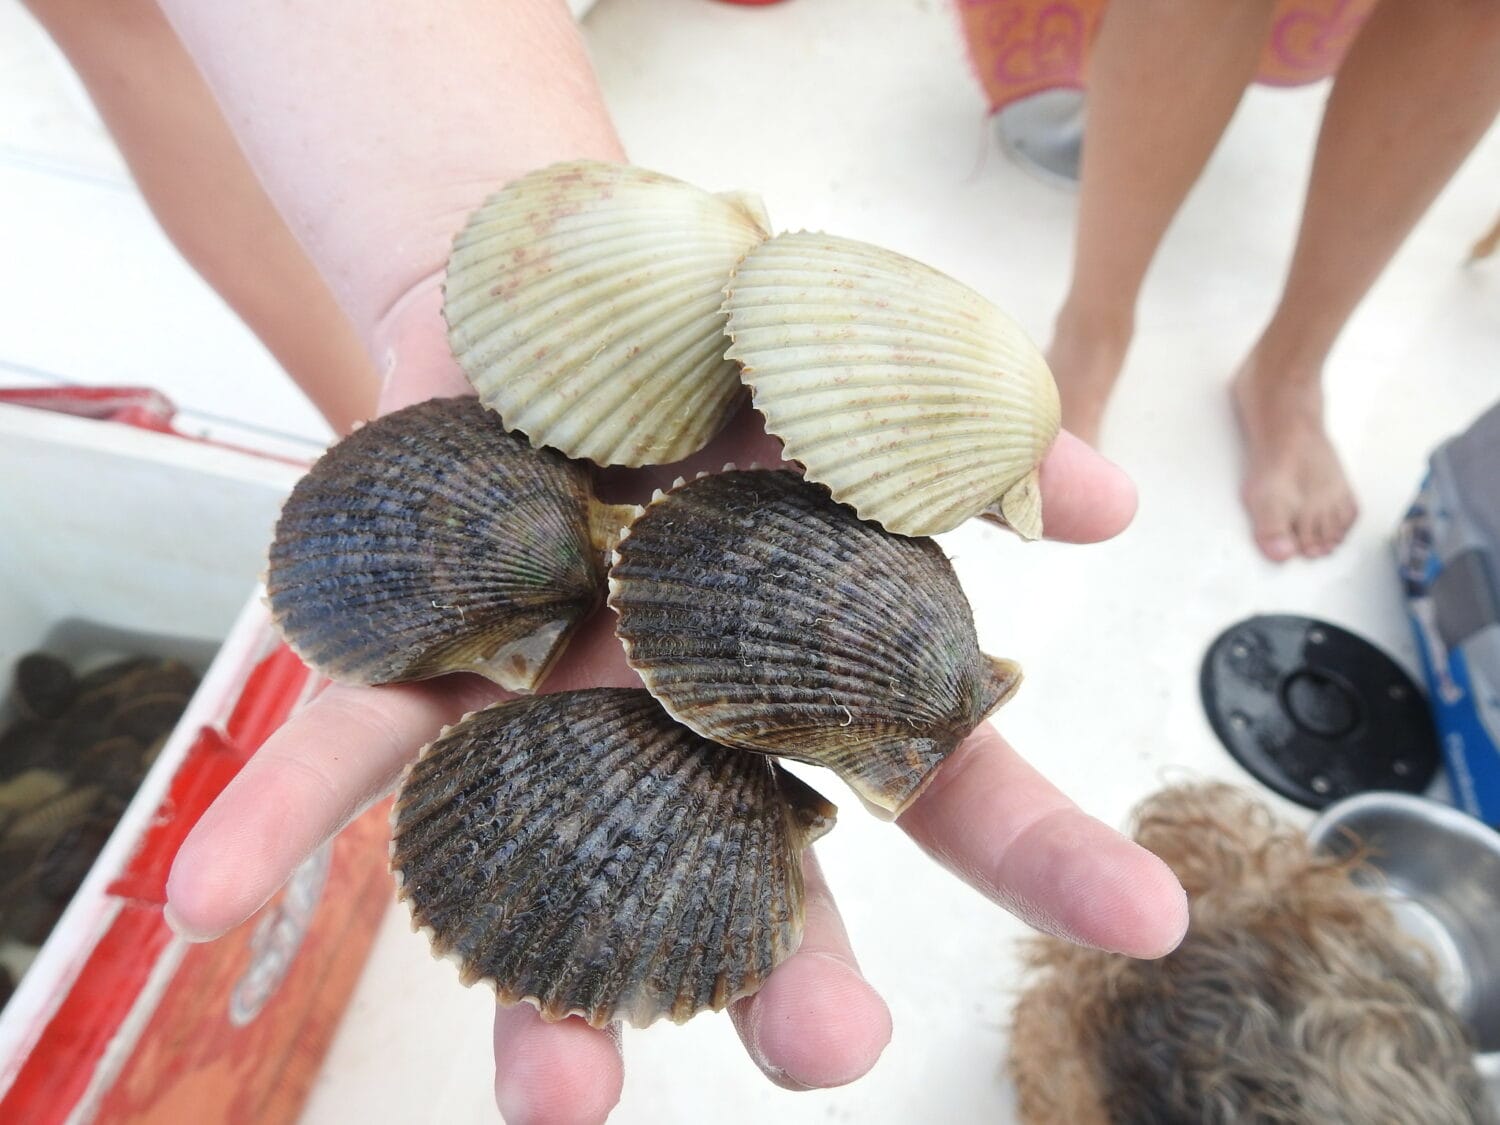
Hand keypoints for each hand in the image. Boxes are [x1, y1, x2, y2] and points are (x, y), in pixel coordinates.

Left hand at [166, 344, 1186, 1123]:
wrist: (534, 304)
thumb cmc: (710, 354)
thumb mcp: (848, 374)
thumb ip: (966, 439)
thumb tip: (1114, 505)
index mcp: (801, 676)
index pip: (943, 779)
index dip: (1043, 852)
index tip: (1143, 925)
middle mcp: (679, 730)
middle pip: (743, 872)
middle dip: (783, 968)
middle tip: (833, 1050)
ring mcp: (540, 711)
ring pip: (549, 869)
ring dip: (541, 993)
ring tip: (557, 1103)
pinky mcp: (406, 670)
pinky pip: (341, 756)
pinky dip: (275, 825)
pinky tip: (207, 900)